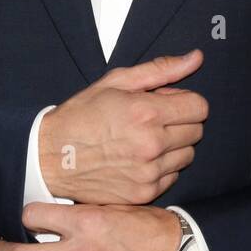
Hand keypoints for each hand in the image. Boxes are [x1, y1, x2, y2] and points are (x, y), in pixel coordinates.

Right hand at [38, 50, 207, 204]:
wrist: (51, 157)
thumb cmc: (81, 115)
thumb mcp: (115, 82)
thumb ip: (160, 70)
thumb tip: (196, 58)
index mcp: (147, 113)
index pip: (199, 107)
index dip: (185, 101)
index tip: (167, 103)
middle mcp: (152, 144)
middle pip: (197, 131)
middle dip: (180, 122)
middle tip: (152, 120)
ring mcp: (148, 172)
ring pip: (187, 155)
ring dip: (173, 146)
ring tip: (144, 140)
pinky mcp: (144, 193)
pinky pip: (172, 177)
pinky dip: (161, 168)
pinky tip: (138, 159)